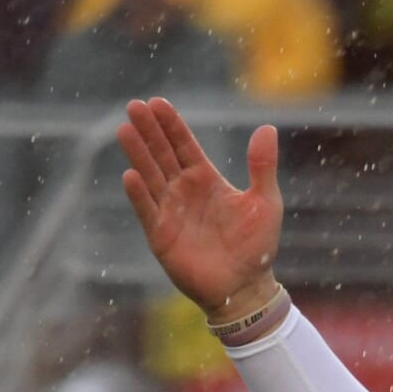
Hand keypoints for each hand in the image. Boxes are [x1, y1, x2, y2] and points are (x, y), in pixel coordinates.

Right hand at [117, 98, 281, 319]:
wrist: (246, 288)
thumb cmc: (257, 247)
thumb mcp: (265, 202)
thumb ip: (262, 166)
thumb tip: (268, 128)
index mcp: (207, 180)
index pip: (184, 146)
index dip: (171, 125)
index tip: (158, 103)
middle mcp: (184, 191)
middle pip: (162, 155)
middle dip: (148, 131)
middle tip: (134, 106)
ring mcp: (170, 211)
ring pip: (150, 177)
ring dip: (138, 154)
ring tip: (124, 130)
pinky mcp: (161, 235)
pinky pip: (147, 211)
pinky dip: (139, 195)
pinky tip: (130, 175)